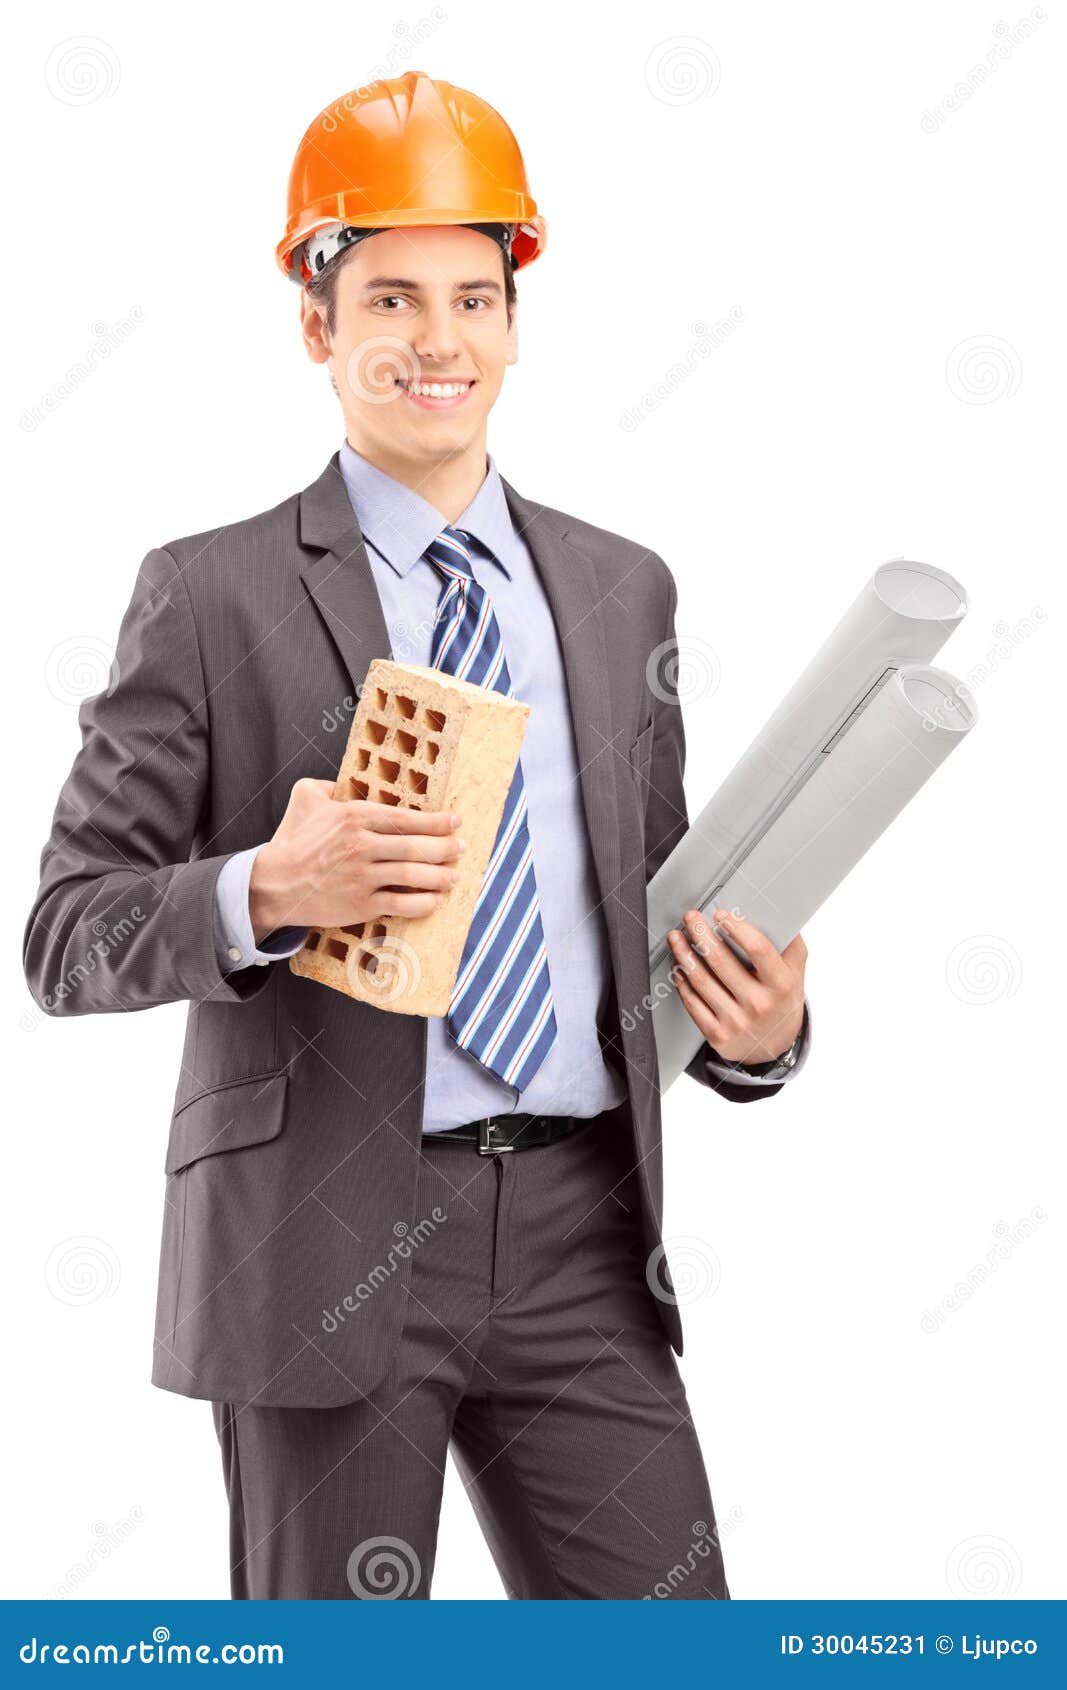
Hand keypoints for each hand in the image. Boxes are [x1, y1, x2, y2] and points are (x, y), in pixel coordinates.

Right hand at [248, 778, 465, 942]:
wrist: (273, 884)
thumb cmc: (291, 841)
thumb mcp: (305, 798)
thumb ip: (328, 784)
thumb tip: (342, 779)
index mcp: (353, 817)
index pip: (406, 818)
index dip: (437, 821)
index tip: (456, 821)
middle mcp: (361, 846)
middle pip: (416, 847)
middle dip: (446, 848)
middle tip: (461, 848)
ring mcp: (362, 877)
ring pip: (413, 875)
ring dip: (441, 876)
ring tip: (455, 877)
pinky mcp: (360, 904)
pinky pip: (401, 904)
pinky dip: (424, 903)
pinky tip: (435, 900)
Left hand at [667, 907, 806, 1064]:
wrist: (774, 1048)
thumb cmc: (782, 1002)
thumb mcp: (795, 974)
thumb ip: (790, 945)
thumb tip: (777, 914)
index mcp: (781, 986)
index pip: (758, 949)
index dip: (737, 928)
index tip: (721, 914)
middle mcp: (759, 1005)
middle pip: (721, 961)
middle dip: (701, 933)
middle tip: (691, 917)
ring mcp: (736, 1022)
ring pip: (701, 980)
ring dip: (684, 954)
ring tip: (677, 937)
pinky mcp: (717, 1034)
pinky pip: (692, 1002)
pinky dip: (681, 981)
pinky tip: (679, 966)